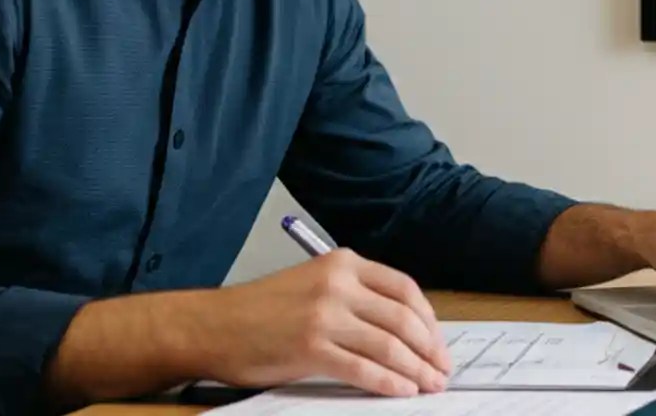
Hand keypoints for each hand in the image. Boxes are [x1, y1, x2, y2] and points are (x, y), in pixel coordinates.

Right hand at [202, 249, 451, 396]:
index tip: (438, 343)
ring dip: (415, 369)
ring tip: (428, 385)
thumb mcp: (315, 284)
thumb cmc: (262, 310)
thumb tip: (406, 331)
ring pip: (388, 345)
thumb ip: (357, 297)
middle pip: (403, 318)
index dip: (429, 320)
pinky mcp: (310, 347)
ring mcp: (324, 315)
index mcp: (343, 263)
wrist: (213, 325)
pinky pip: (362, 368)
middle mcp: (338, 284)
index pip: (404, 289)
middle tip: (441, 369)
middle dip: (429, 348)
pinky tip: (401, 391)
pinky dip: (388, 382)